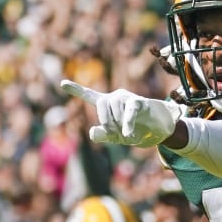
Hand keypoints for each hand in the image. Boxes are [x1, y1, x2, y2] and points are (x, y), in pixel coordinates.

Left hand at [61, 80, 183, 146]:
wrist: (159, 130)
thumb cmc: (137, 131)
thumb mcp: (117, 137)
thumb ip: (102, 135)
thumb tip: (92, 131)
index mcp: (108, 105)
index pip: (90, 96)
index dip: (76, 90)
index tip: (62, 83)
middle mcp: (115, 98)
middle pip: (101, 106)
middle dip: (107, 123)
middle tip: (116, 134)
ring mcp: (127, 98)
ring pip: (114, 111)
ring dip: (120, 126)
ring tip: (129, 134)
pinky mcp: (139, 102)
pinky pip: (129, 111)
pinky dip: (128, 124)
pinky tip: (129, 135)